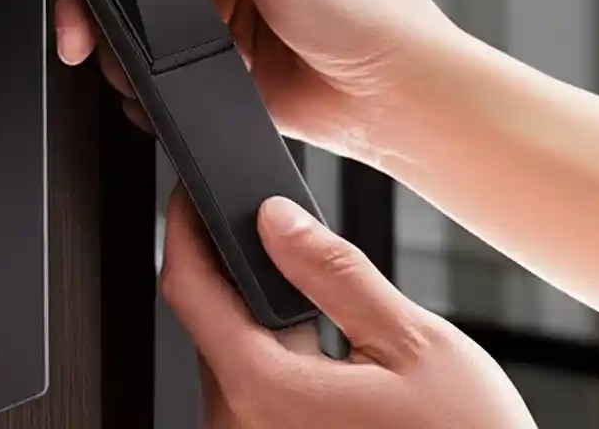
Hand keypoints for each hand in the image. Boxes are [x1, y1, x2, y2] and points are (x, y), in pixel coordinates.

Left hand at [161, 189, 534, 427]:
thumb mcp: (414, 347)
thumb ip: (336, 274)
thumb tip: (277, 218)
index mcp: (263, 392)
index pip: (188, 289)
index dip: (185, 228)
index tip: (192, 193)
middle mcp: (240, 425)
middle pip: (208, 319)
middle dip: (233, 267)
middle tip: (275, 225)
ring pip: (231, 352)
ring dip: (258, 312)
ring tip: (314, 293)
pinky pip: (252, 386)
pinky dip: (275, 352)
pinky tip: (320, 344)